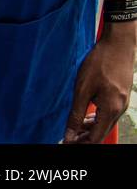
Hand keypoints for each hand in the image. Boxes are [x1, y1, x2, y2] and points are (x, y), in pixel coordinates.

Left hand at [63, 23, 135, 142]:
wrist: (118, 45)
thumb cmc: (100, 63)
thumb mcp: (82, 89)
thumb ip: (76, 113)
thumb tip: (69, 134)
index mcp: (111, 110)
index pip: (96, 137)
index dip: (81, 143)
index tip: (66, 143)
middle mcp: (120, 109)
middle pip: (102, 132)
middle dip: (85, 138)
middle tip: (68, 138)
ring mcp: (122, 103)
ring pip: (105, 123)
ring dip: (90, 128)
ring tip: (74, 129)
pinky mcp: (121, 96)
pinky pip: (108, 113)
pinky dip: (96, 117)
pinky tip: (86, 115)